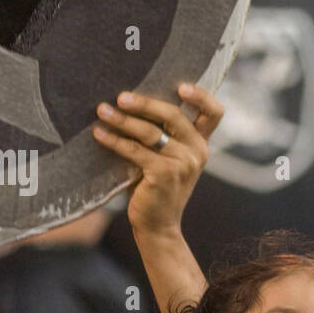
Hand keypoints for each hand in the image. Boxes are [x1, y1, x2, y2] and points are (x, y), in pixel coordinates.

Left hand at [93, 84, 223, 238]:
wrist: (158, 227)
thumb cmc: (155, 189)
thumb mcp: (166, 159)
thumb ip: (162, 136)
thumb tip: (129, 103)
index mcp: (201, 145)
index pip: (214, 113)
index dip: (202, 96)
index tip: (181, 85)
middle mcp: (197, 151)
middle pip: (173, 115)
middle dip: (144, 103)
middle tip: (120, 97)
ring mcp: (183, 163)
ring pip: (150, 132)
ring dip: (122, 120)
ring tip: (102, 110)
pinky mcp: (164, 173)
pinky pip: (135, 150)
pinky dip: (115, 141)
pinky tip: (99, 134)